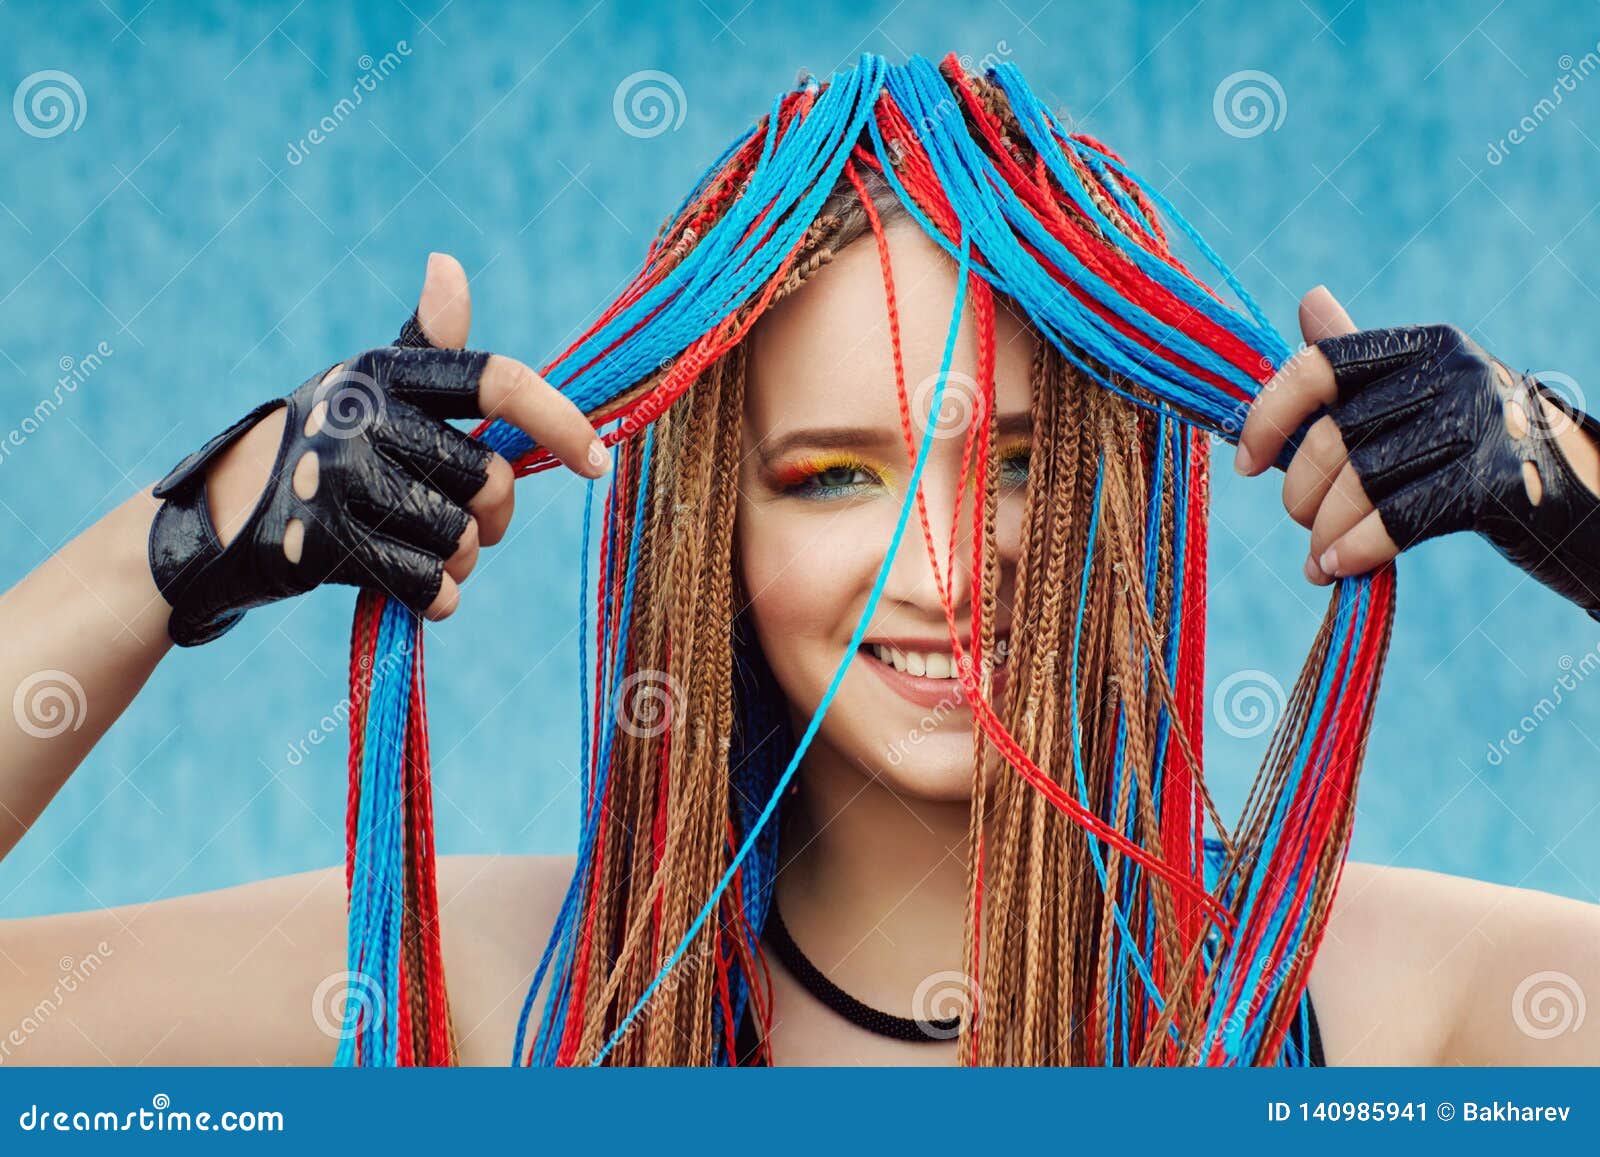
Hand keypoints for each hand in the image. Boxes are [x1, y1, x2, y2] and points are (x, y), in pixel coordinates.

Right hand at [147, 252, 610, 645]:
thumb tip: (448, 265)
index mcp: (386, 371)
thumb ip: (427, 342)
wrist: (228, 512)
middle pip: (488, 481)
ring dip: (460, 559)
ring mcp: (336, 478)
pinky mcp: (321, 542)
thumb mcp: (372, 385)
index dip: (559, 420)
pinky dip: (438, 597)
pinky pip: (426, 583)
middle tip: (469, 523)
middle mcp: (361, 416)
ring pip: (460, 539)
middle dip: (493, 516)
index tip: (599, 462)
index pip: (495, 383)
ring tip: (424, 547)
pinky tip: (423, 588)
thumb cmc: (329, 443)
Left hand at [1235, 286, 1599, 618]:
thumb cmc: (1476, 446)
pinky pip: (1397, 520)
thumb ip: (1360, 365)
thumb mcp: (1422, 394)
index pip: (1321, 367)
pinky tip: (1334, 569)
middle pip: (1334, 438)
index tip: (1247, 465)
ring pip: (1361, 484)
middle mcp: (1456, 372)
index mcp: (1426, 344)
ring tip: (1316, 557)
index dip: (1270, 418)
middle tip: (1300, 523)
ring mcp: (1482, 426)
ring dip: (1323, 533)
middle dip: (1300, 493)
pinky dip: (1355, 551)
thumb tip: (1308, 300)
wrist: (1583, 496)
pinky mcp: (1497, 484)